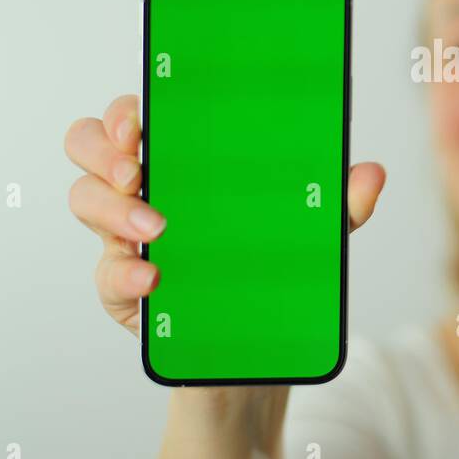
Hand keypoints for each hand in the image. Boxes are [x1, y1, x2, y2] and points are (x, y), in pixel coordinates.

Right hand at [65, 93, 385, 338]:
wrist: (258, 348)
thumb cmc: (271, 266)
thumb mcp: (313, 233)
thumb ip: (342, 202)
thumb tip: (373, 173)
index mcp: (182, 158)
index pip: (135, 116)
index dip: (125, 110)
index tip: (141, 118)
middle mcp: (144, 189)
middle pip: (89, 145)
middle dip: (104, 149)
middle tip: (138, 171)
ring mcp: (124, 238)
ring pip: (85, 201)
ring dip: (113, 211)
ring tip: (156, 231)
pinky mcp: (124, 289)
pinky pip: (105, 275)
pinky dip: (124, 275)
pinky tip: (152, 281)